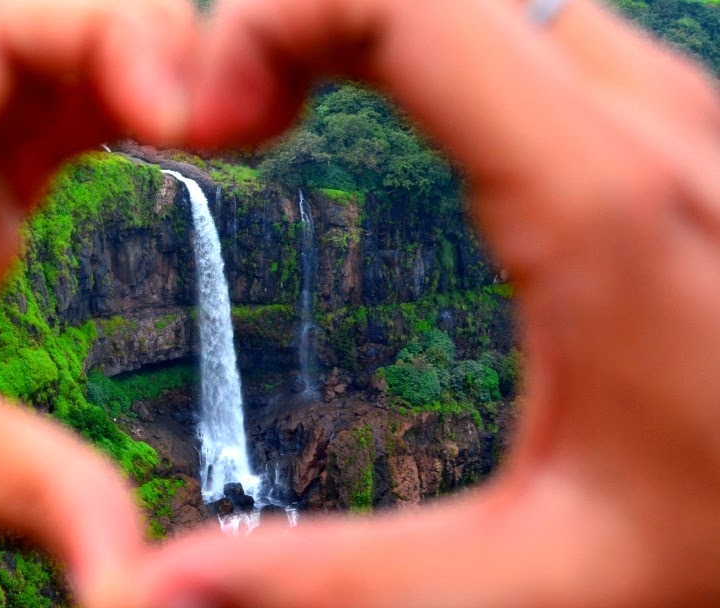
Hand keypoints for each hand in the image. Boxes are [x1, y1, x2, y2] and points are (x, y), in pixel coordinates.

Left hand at [0, 0, 195, 604]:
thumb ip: (26, 489)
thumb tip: (136, 575)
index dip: (101, 34)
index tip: (184, 115)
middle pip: (26, 20)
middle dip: (138, 40)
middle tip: (237, 113)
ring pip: (43, 57)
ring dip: (136, 68)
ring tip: (230, 119)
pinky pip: (46, 116)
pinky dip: (118, 109)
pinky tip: (174, 130)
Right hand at [119, 0, 719, 605]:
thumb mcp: (535, 586)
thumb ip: (333, 582)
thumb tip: (160, 586)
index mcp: (608, 211)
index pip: (408, 7)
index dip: (274, 18)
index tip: (212, 109)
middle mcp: (668, 141)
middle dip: (322, 27)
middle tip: (244, 112)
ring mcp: (709, 140)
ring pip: (526, 19)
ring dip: (410, 46)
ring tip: (314, 111)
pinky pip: (586, 60)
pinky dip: (488, 71)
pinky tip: (463, 156)